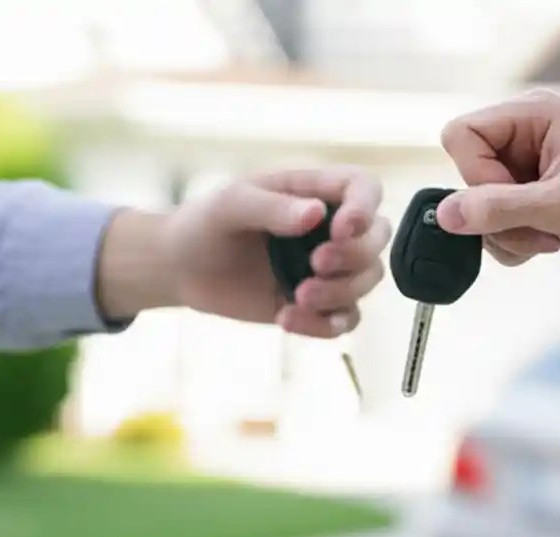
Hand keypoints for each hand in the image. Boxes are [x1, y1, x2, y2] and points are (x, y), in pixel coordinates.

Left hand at [101, 167, 389, 336]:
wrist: (181, 268)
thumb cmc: (206, 223)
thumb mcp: (232, 205)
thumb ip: (273, 207)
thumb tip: (316, 214)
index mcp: (315, 191)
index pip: (364, 188)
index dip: (364, 208)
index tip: (341, 228)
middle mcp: (329, 228)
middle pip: (377, 239)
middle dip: (355, 255)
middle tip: (315, 264)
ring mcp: (327, 268)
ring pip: (366, 281)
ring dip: (341, 293)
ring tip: (298, 298)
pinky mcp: (316, 305)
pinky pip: (344, 319)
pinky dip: (324, 324)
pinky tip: (286, 319)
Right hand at [437, 90, 559, 272]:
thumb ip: (500, 208)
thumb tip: (447, 214)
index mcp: (532, 115)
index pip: (461, 135)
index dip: (476, 175)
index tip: (514, 197)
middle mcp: (524, 136)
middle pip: (466, 176)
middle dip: (495, 214)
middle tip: (536, 226)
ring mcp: (525, 169)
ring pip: (476, 207)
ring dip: (506, 234)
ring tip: (547, 237)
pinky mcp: (529, 198)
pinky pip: (492, 224)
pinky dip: (513, 243)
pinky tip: (549, 242)